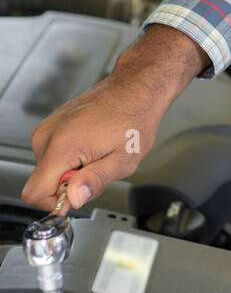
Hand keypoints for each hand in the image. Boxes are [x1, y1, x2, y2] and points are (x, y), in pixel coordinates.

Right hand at [20, 25, 209, 210]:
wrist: (134, 89)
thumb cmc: (133, 119)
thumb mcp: (123, 160)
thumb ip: (96, 181)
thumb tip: (74, 199)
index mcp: (61, 146)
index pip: (34, 193)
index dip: (57, 203)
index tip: (81, 191)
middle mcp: (47, 136)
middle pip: (43, 183)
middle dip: (70, 184)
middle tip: (98, 166)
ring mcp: (47, 129)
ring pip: (49, 170)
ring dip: (73, 170)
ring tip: (98, 153)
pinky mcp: (51, 126)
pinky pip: (53, 156)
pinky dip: (71, 157)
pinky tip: (92, 144)